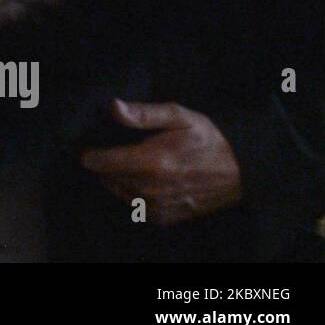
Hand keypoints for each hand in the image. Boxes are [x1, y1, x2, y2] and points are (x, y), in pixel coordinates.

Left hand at [80, 99, 242, 225]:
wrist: (241, 170)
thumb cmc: (208, 139)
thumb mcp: (179, 116)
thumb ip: (144, 113)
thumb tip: (113, 107)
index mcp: (153, 161)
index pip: (103, 162)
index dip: (89, 154)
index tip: (84, 148)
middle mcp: (153, 188)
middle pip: (108, 179)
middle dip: (101, 166)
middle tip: (102, 153)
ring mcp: (160, 205)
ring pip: (119, 194)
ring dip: (112, 181)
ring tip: (115, 165)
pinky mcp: (167, 217)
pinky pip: (135, 208)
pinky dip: (129, 195)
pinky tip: (135, 182)